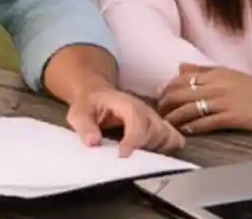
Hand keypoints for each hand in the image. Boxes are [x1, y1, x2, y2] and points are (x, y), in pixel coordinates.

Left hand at [66, 87, 186, 156]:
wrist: (97, 94)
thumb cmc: (89, 105)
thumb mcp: (78, 113)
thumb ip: (84, 127)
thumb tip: (93, 142)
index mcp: (125, 103)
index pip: (137, 118)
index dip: (133, 139)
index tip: (122, 155)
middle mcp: (144, 109)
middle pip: (155, 130)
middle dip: (142, 147)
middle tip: (125, 155)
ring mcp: (154, 117)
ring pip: (166, 135)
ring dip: (155, 149)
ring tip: (137, 155)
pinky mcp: (159, 125)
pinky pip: (173, 138)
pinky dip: (168, 147)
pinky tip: (153, 153)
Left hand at [159, 63, 251, 134]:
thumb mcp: (229, 74)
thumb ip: (203, 71)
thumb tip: (180, 67)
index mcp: (216, 73)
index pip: (182, 77)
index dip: (167, 88)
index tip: (161, 97)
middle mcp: (217, 85)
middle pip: (181, 92)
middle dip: (165, 103)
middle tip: (159, 112)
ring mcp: (224, 101)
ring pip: (189, 108)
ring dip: (174, 118)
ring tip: (167, 124)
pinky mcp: (232, 117)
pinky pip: (205, 122)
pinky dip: (192, 127)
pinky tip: (185, 131)